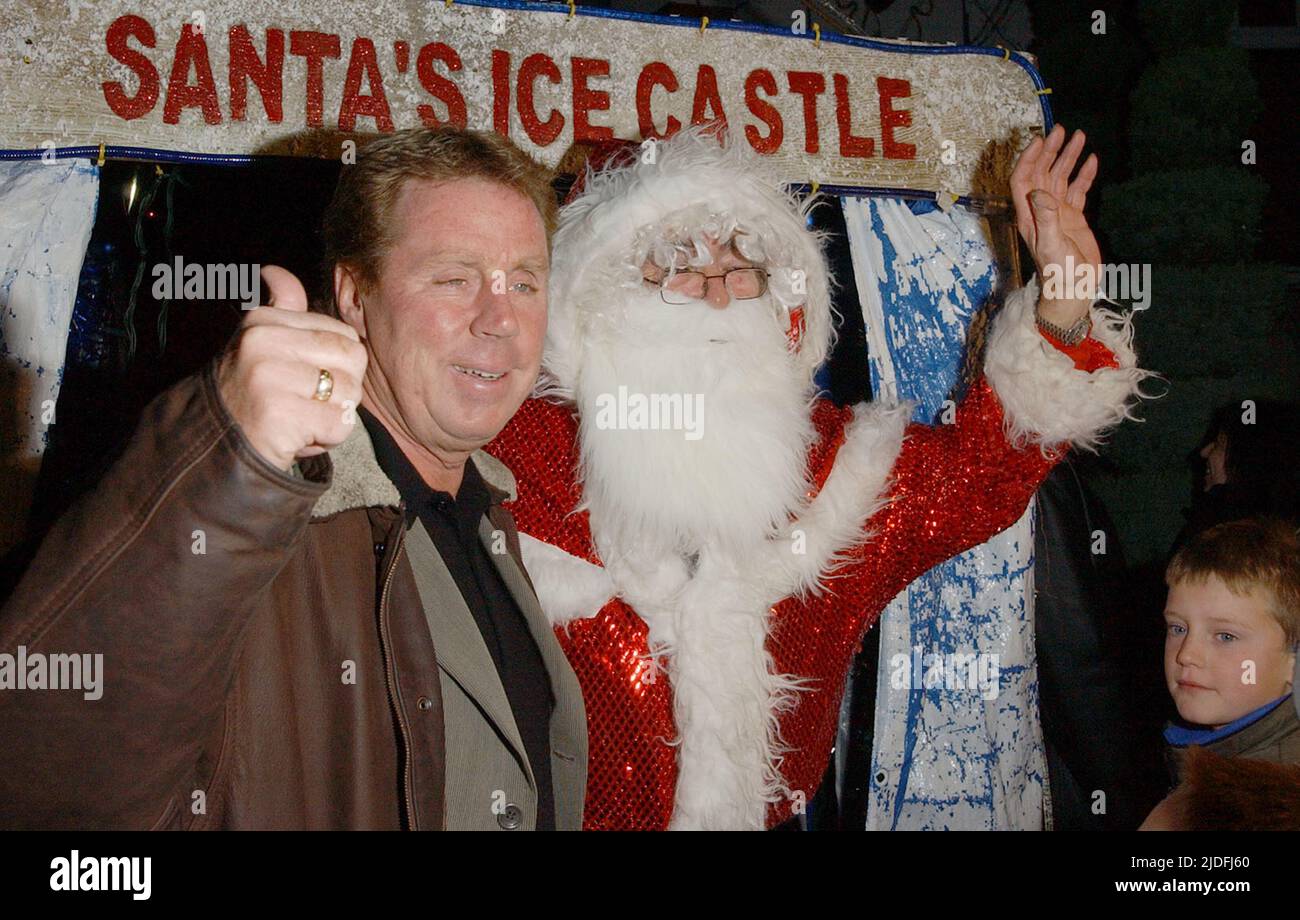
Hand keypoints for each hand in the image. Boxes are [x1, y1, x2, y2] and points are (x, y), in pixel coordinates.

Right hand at [216, 266, 367, 471]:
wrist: (216, 444)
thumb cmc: (252, 392)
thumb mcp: (260, 341)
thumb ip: (280, 307)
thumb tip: (274, 270)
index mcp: (263, 321)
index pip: (344, 335)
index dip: (337, 364)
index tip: (306, 378)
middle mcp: (262, 342)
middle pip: (352, 360)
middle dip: (342, 389)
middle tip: (310, 402)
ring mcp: (268, 377)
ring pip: (349, 394)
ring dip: (335, 416)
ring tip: (302, 419)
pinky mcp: (278, 415)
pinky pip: (338, 425)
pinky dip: (329, 438)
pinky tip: (301, 437)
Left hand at [1010, 124, 1100, 323]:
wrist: (1074, 288)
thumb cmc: (1058, 271)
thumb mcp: (1051, 244)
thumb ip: (1046, 217)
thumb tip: (1040, 191)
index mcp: (1029, 215)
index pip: (1023, 179)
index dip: (1029, 159)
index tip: (1040, 140)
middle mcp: (1041, 210)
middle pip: (1042, 172)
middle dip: (1051, 151)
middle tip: (1063, 130)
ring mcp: (1058, 212)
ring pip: (1061, 177)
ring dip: (1068, 157)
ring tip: (1079, 137)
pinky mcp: (1074, 217)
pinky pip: (1077, 189)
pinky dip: (1084, 174)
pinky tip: (1092, 160)